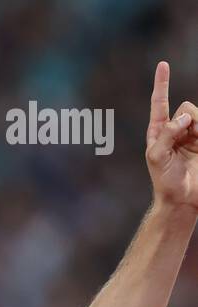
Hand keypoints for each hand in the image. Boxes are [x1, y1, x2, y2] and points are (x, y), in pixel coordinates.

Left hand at [146, 60, 197, 209]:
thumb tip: (185, 117)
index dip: (162, 83)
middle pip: (186, 107)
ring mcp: (192, 135)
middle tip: (188, 136)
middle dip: (188, 119)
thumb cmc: (165, 181)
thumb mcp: (157, 156)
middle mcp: (175, 130)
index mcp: (158, 132)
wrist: (183, 199)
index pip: (159, 103)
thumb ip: (167, 133)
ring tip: (197, 144)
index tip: (164, 64)